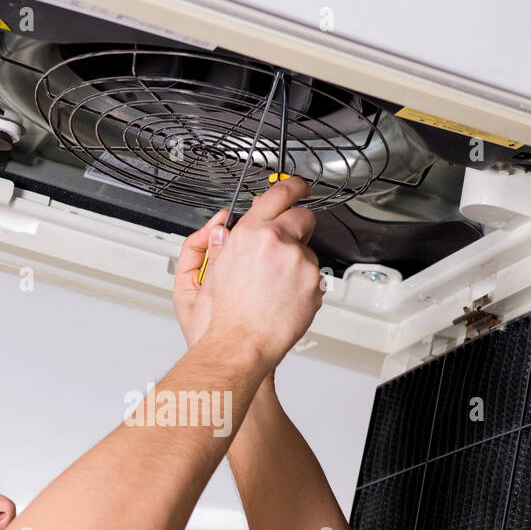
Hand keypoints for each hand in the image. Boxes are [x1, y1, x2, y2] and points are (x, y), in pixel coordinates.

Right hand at [179, 177, 321, 371]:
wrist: (242, 342)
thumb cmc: (226, 312)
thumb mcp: (217, 265)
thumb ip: (233, 238)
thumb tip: (239, 222)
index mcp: (251, 232)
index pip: (280, 194)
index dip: (294, 187)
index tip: (300, 187)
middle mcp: (276, 241)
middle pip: (303, 217)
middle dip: (298, 227)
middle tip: (286, 245)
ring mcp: (298, 261)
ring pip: (308, 251)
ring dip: (296, 262)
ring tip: (274, 287)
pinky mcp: (313, 281)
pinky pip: (313, 275)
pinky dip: (302, 284)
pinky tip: (283, 298)